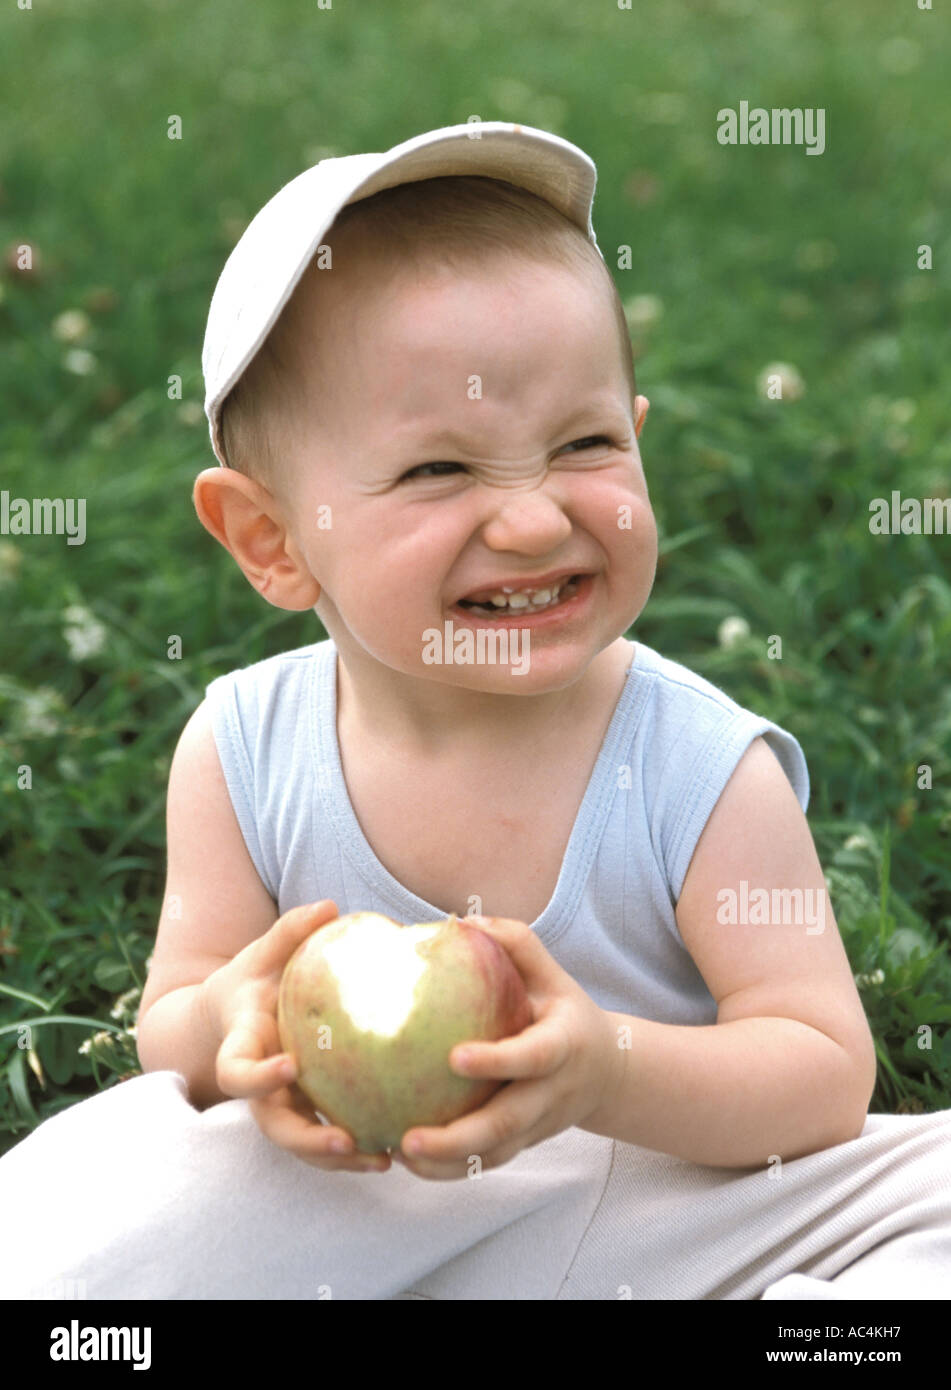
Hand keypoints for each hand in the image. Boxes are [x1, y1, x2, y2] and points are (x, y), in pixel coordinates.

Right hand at [202, 899, 392, 1173]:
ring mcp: (282, 1104)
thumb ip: (290, 932)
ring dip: (336, 1159)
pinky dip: (353, 1152)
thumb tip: (327, 907)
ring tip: (380, 1159)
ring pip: (301, 1144)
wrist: (238, 1015)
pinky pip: (325, 1140)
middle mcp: (260, 1084)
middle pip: (272, 1125)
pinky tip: (393, 1153)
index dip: (258, 1077)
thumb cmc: (255, 980)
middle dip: (306, 1140)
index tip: (292, 1065)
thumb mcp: (263, 954)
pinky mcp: (306, 1112)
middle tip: (344, 1140)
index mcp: (243, 1046)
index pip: (237, 1072)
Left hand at [392, 914, 618, 1180]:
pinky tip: (407, 1163)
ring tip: (399, 1155)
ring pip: (494, 1154)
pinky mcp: (523, 1144)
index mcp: (563, 1045)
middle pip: (508, 1124)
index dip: (498, 1060)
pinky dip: (449, 1170)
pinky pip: (486, 1164)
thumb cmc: (562, 1008)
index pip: (533, 1057)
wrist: (606, 1071)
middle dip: (458, 1137)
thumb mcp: (550, 971)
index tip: (453, 1057)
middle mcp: (552, 1092)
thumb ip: (514, 942)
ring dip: (448, 1163)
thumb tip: (457, 921)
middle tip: (408, 1138)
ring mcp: (539, 1125)